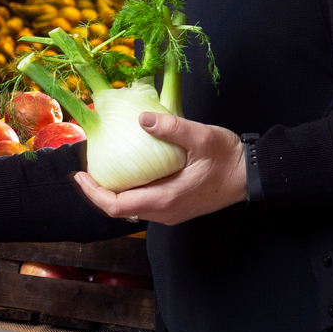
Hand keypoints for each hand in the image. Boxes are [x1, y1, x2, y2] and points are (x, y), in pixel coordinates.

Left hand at [73, 112, 247, 225]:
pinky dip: (130, 188)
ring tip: (101, 168)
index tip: (79, 176)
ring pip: (131, 207)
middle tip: (85, 168)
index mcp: (166, 200)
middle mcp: (165, 212)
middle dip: (98, 191)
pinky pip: (144, 202)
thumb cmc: (229, 158)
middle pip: (119, 209)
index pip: (117, 206)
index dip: (93, 193)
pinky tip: (127, 169)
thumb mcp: (202, 138)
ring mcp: (171, 212)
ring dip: (113, 191)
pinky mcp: (176, 206)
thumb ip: (172, 128)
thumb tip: (142, 119)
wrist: (253, 175)